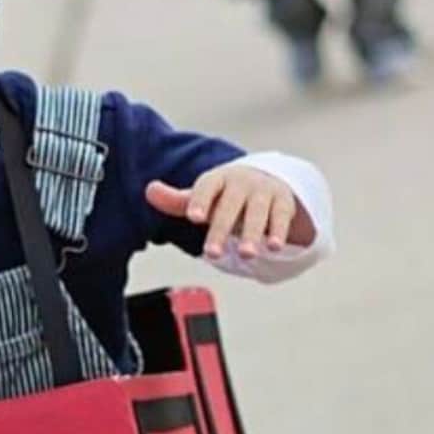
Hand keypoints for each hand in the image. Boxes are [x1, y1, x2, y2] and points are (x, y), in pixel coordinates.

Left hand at [146, 164, 312, 260]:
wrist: (266, 181)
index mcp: (218, 179)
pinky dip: (278, 231)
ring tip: (247, 255)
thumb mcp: (203, 197)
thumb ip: (176, 200)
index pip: (207, 187)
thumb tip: (149, 191)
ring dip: (252, 233)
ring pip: (258, 212)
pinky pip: (281, 216)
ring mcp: (264, 191)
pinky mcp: (283, 202)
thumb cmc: (226, 196)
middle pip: (231, 205)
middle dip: (221, 229)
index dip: (200, 201)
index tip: (193, 218)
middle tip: (211, 253)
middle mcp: (242, 182)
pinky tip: (274, 247)